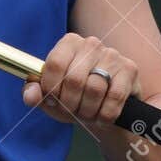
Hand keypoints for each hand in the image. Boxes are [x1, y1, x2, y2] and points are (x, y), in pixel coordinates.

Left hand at [22, 33, 139, 131]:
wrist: (106, 107)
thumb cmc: (74, 98)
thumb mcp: (50, 97)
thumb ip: (35, 94)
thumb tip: (31, 95)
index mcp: (69, 43)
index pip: (54, 64)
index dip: (50, 89)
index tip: (51, 101)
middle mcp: (91, 44)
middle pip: (74, 79)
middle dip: (69, 104)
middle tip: (71, 111)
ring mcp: (112, 55)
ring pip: (94, 89)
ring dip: (87, 111)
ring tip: (86, 114)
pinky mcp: (130, 69)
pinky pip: (114, 97)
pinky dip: (105, 115)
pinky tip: (102, 117)